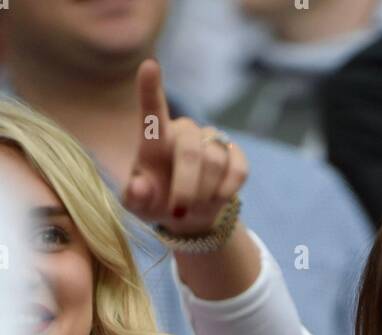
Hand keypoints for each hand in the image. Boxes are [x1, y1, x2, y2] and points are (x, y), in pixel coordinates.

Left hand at [122, 59, 248, 235]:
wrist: (188, 213)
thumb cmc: (156, 202)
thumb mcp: (139, 206)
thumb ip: (135, 198)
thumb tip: (139, 187)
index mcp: (155, 138)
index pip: (152, 112)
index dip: (151, 89)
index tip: (149, 66)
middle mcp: (184, 130)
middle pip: (190, 151)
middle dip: (186, 187)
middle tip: (178, 213)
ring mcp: (211, 139)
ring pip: (214, 163)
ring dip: (204, 194)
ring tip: (194, 207)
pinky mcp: (234, 153)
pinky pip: (238, 169)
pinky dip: (227, 190)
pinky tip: (217, 198)